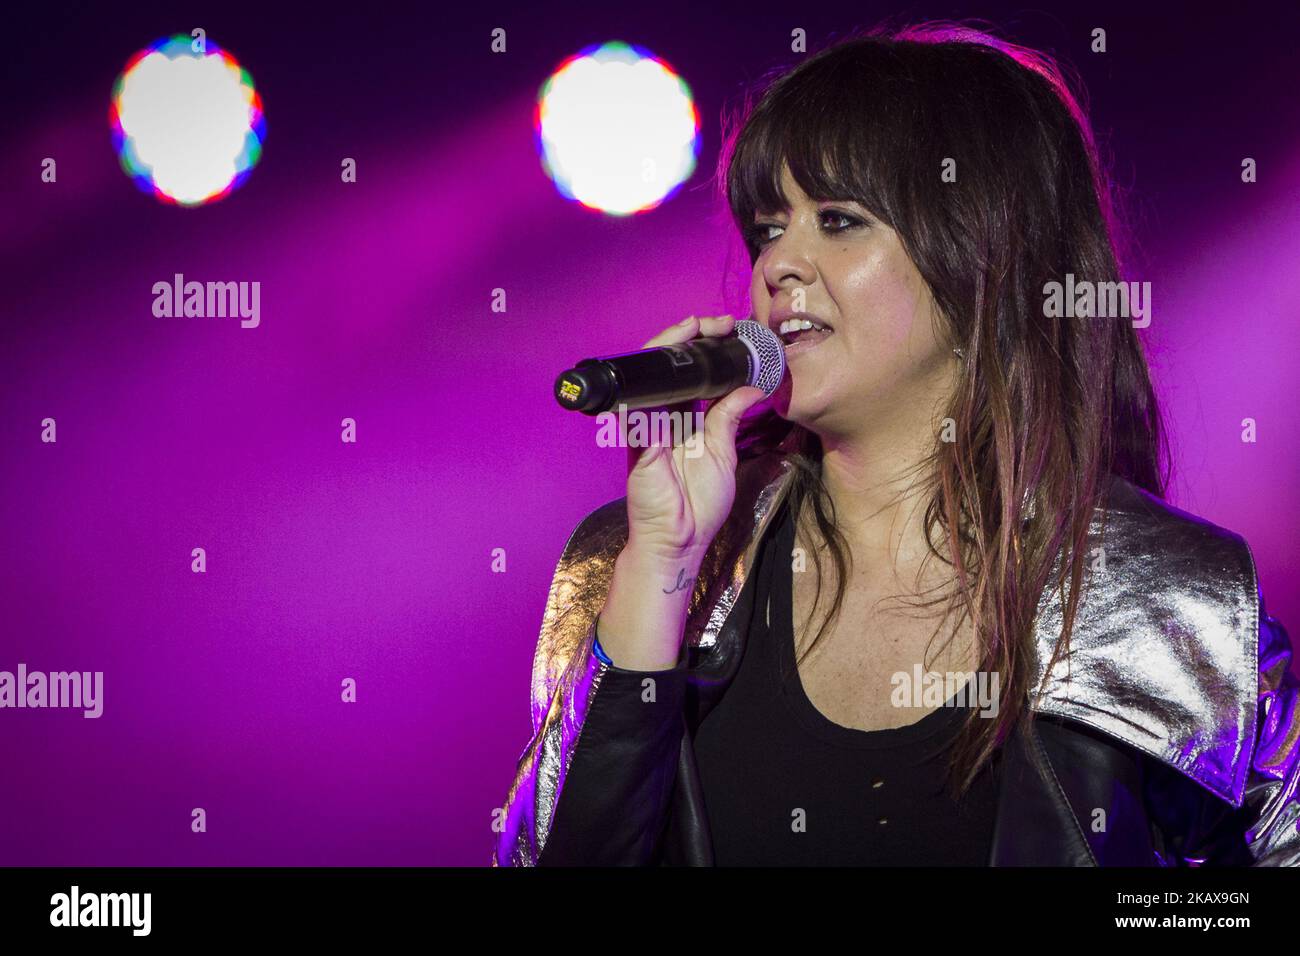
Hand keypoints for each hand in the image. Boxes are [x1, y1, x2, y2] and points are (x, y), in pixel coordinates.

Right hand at [623, 314, 768, 564]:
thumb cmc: (699, 505)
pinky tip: (669, 363)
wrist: (680, 541)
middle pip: (668, 367)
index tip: (729, 331)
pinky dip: (649, 382)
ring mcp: (647, 426)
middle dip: (689, 338)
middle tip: (716, 323)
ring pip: (651, 375)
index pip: (689, 374)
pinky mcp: (637, 441)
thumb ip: (730, 418)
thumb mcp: (723, 454)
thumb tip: (752, 388)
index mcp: (683, 419)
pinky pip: (637, 405)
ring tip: (695, 328)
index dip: (705, 350)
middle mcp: (661, 417)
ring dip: (671, 347)